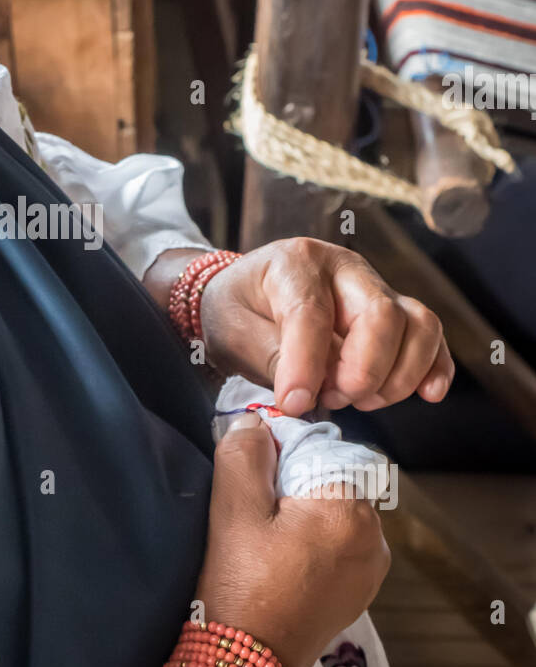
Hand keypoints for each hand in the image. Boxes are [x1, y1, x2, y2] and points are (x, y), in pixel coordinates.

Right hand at [194, 413, 390, 666]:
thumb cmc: (239, 587)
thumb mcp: (232, 510)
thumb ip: (245, 454)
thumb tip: (257, 425)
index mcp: (350, 511)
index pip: (318, 448)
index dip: (278, 453)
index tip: (249, 477)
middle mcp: (374, 537)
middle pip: (328, 479)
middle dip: (290, 484)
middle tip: (252, 515)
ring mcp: (371, 569)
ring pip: (332, 512)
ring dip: (300, 514)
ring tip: (262, 542)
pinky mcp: (359, 592)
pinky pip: (336, 546)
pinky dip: (310, 543)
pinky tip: (278, 562)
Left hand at [199, 237, 454, 416]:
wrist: (247, 298)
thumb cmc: (238, 311)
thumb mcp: (233, 331)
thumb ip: (270, 358)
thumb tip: (305, 394)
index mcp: (296, 263)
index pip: (311, 313)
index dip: (306, 364)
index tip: (295, 403)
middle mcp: (345, 268)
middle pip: (380, 314)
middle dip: (362, 371)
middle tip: (332, 399)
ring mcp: (376, 288)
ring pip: (416, 324)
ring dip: (397, 376)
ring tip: (359, 400)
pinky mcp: (396, 313)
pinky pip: (429, 335)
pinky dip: (433, 367)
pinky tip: (428, 394)